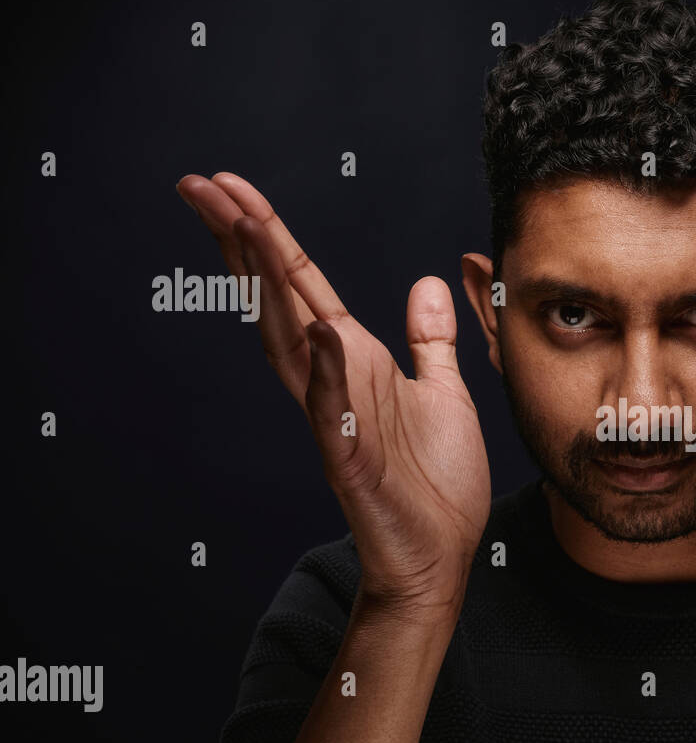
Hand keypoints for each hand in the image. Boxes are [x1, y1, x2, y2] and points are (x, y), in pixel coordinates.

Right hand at [177, 173, 490, 612]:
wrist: (439, 557)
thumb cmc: (437, 483)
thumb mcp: (444, 393)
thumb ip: (431, 341)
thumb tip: (425, 283)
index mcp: (355, 362)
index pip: (301, 286)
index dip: (269, 237)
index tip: (233, 189)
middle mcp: (336, 381)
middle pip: (277, 300)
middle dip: (244, 243)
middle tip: (204, 185)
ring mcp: (336, 420)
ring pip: (291, 344)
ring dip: (268, 289)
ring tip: (247, 229)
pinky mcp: (351, 461)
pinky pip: (334, 410)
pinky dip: (327, 371)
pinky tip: (319, 328)